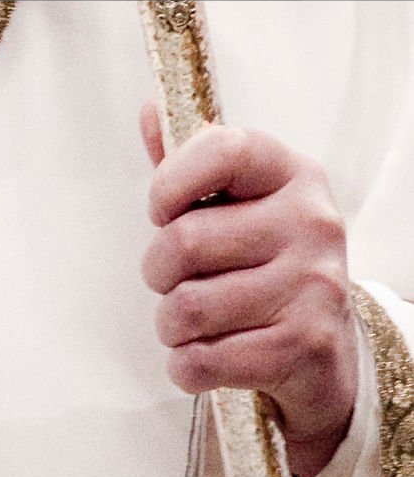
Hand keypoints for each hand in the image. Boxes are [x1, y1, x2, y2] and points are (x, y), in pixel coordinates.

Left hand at [140, 107, 358, 476]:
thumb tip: (151, 111)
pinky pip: (205, 358)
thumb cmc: (266, 265)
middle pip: (185, 240)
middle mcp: (313, 223)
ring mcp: (314, 285)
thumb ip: (192, 160)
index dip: (170, 180)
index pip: (222, 149)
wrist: (325, 354)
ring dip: (170, 324)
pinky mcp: (306, 346)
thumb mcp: (237, 203)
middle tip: (169, 280)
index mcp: (293, 175)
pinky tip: (200, 357)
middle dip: (157, 271)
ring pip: (188, 305)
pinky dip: (185, 365)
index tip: (161, 211)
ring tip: (187, 322)